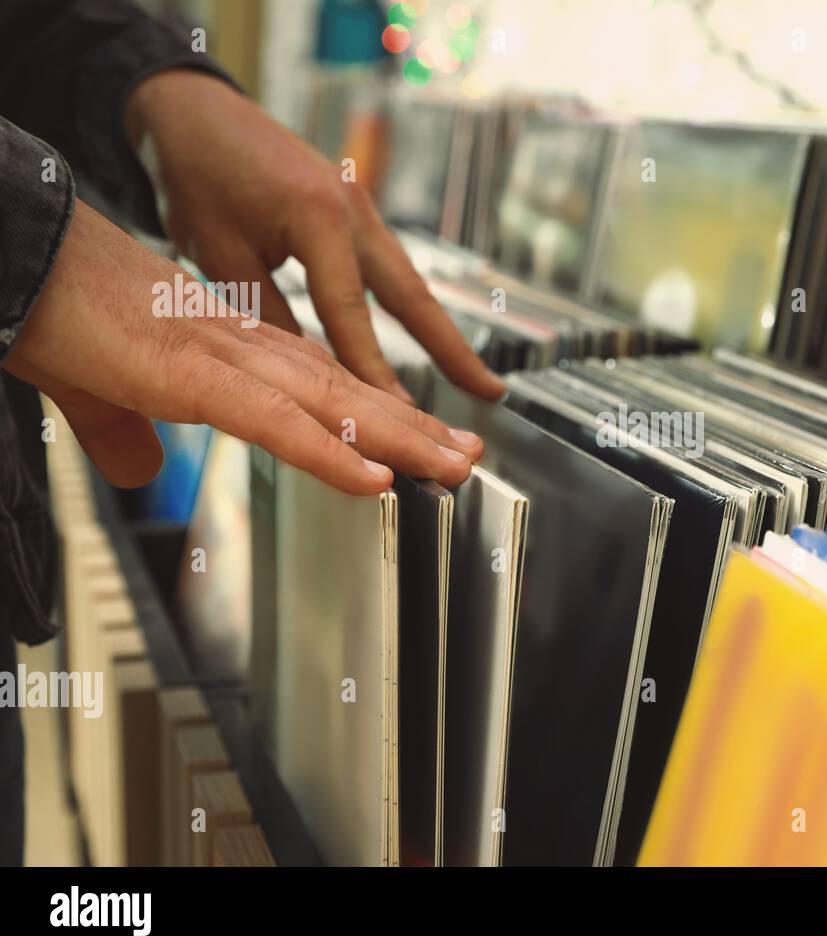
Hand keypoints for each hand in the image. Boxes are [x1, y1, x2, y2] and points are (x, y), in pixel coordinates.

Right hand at [6, 200, 481, 493]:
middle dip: (410, 428)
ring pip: (330, 405)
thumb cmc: (45, 308)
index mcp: (224, 346)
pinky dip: (330, 451)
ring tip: (454, 467)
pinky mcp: (189, 373)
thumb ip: (125, 431)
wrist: (6, 252)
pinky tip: (377, 479)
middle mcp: (239, 346)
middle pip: (343, 392)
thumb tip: (144, 470)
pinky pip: (274, 421)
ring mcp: (220, 355)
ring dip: (398, 440)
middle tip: (467, 456)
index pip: (317, 385)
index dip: (371, 414)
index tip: (417, 440)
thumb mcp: (93, 387)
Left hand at [123, 69, 503, 402]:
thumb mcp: (218, 253)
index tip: (395, 419)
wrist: (193, 107)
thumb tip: (304, 377)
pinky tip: (424, 334)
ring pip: (409, 282)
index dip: (373, 372)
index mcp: (317, 218)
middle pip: (414, 295)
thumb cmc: (195, 175)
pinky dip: (410, 307)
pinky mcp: (353, 209)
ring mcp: (359, 207)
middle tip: (490, 393)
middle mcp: (352, 210)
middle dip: (453, 350)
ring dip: (440, 332)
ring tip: (472, 376)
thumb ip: (266, 313)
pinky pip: (390, 268)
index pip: (350, 313)